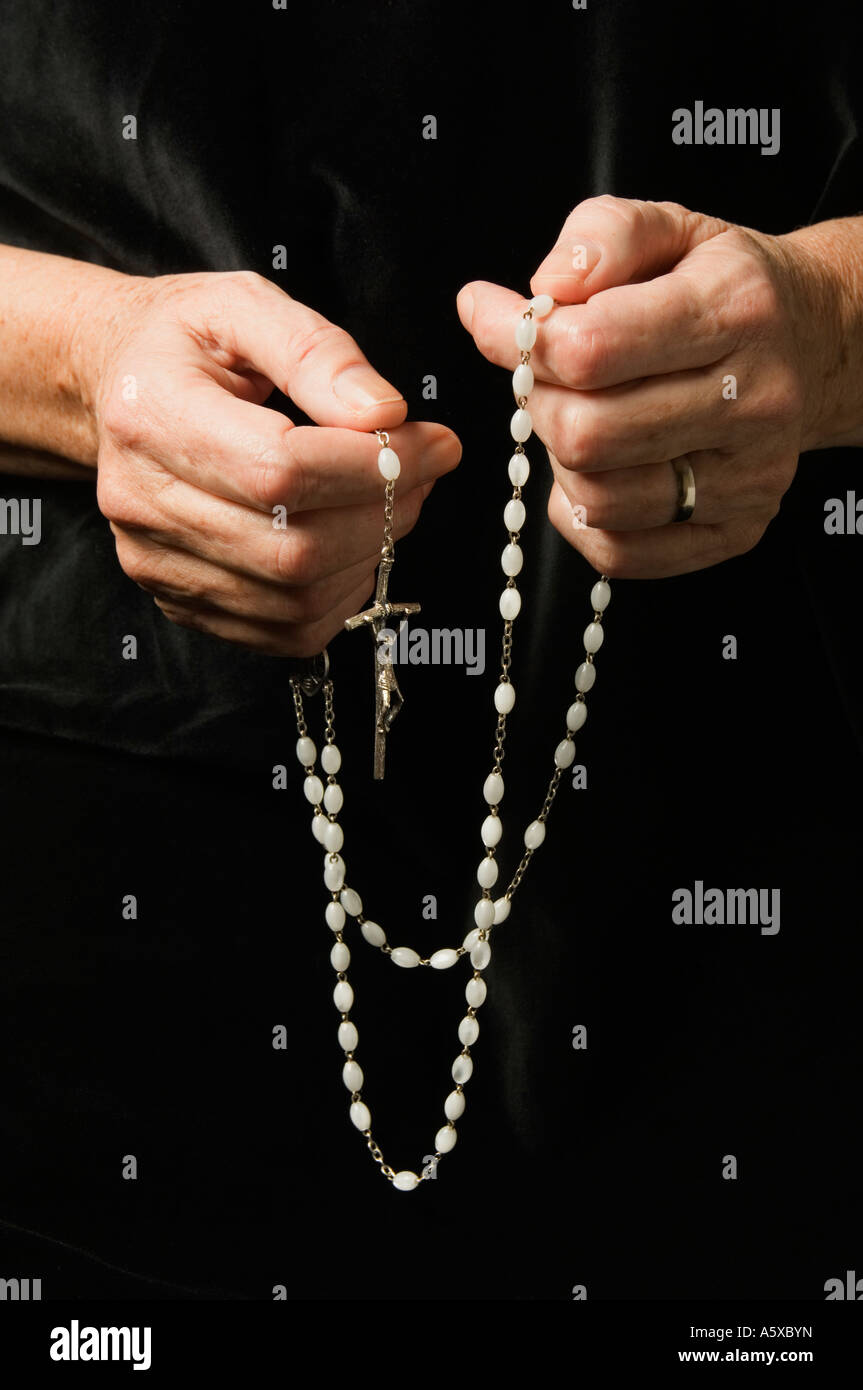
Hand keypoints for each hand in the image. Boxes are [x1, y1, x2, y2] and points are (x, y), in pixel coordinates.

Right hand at [89, 270, 459, 653]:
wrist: (115, 384)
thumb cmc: (184, 343)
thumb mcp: (246, 306)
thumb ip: (319, 352)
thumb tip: (384, 414)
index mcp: (151, 414)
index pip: (279, 470)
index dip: (371, 467)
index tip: (430, 442)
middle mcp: (140, 500)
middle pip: (290, 547)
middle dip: (381, 515)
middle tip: (421, 473)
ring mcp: (154, 561)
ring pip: (294, 597)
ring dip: (368, 556)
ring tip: (393, 502)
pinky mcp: (179, 600)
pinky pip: (282, 630)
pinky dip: (338, 596)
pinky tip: (352, 546)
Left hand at [456, 195, 841, 577]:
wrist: (814, 341)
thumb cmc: (725, 288)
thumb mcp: (671, 228)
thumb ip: (601, 237)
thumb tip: (543, 288)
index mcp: (733, 311)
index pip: (592, 348)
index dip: (519, 340)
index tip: (493, 319)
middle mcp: (753, 400)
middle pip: (587, 435)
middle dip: (540, 404)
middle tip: (546, 379)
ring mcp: (749, 476)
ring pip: (599, 500)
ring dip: (562, 464)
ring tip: (581, 419)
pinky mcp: (737, 528)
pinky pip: (622, 553)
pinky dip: (584, 519)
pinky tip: (596, 474)